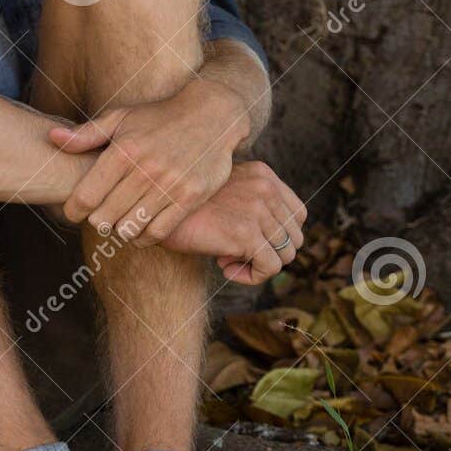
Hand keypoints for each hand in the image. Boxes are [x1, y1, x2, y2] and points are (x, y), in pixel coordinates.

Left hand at [51, 81, 244, 243]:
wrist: (212, 115)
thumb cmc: (159, 117)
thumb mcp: (121, 117)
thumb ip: (86, 134)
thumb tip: (51, 139)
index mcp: (123, 150)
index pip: (85, 196)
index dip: (73, 211)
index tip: (74, 212)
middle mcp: (145, 169)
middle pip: (105, 217)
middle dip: (97, 220)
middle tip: (100, 216)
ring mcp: (170, 184)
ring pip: (130, 227)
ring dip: (120, 229)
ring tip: (120, 221)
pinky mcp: (190, 197)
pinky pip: (158, 232)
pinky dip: (144, 236)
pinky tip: (140, 228)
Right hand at [161, 161, 307, 282]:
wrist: (153, 209)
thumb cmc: (182, 206)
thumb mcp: (223, 191)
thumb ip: (250, 202)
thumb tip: (270, 240)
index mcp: (262, 174)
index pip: (298, 214)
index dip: (278, 235)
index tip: (247, 239)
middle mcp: (265, 188)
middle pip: (295, 237)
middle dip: (268, 252)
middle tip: (234, 252)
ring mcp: (258, 210)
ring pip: (286, 254)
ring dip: (258, 264)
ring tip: (227, 259)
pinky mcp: (247, 234)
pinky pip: (270, 267)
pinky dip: (251, 276)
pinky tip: (224, 268)